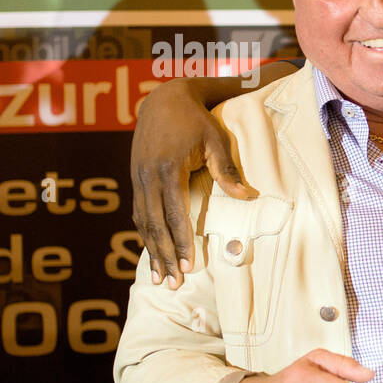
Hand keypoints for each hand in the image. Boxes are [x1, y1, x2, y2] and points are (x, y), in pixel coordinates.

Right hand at [132, 80, 255, 288]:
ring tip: (158, 278)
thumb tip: (247, 196)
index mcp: (168, 169)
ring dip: (151, 251)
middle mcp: (147, 176)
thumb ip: (227, 170)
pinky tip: (152, 252)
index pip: (174, 214)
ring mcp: (137, 177)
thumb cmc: (196, 120)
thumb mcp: (216, 140)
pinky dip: (144, 235)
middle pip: (154, 225)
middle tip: (172, 284)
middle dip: (164, 256)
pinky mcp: (134, 178)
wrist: (164, 98)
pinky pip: (138, 212)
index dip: (181, 242)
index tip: (188, 266)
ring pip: (142, 222)